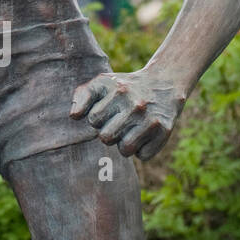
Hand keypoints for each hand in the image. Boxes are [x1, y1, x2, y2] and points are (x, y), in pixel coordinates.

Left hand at [70, 68, 185, 160]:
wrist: (164, 84)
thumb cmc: (124, 88)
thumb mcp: (102, 84)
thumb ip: (82, 96)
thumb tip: (74, 116)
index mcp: (119, 91)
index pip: (93, 119)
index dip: (98, 117)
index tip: (109, 109)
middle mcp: (136, 105)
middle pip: (106, 138)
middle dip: (109, 132)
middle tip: (120, 121)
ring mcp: (152, 120)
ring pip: (125, 150)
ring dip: (124, 144)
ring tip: (131, 129)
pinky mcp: (164, 132)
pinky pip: (143, 156)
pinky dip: (142, 149)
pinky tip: (146, 134)